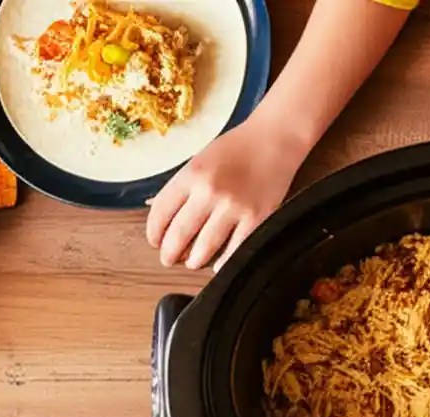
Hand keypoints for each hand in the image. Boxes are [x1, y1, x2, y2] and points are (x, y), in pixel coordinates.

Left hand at [146, 116, 302, 271]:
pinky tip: (219, 265)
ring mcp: (234, 207)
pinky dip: (224, 263)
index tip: (155, 241)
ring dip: (194, 261)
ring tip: (193, 262)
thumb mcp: (201, 159)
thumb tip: (160, 214)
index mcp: (191, 174)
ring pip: (205, 248)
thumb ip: (182, 186)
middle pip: (179, 235)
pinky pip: (236, 250)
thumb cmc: (237, 148)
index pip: (160, 212)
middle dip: (169, 252)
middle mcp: (209, 192)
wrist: (275, 139)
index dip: (153, 232)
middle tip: (168, 259)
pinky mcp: (258, 218)